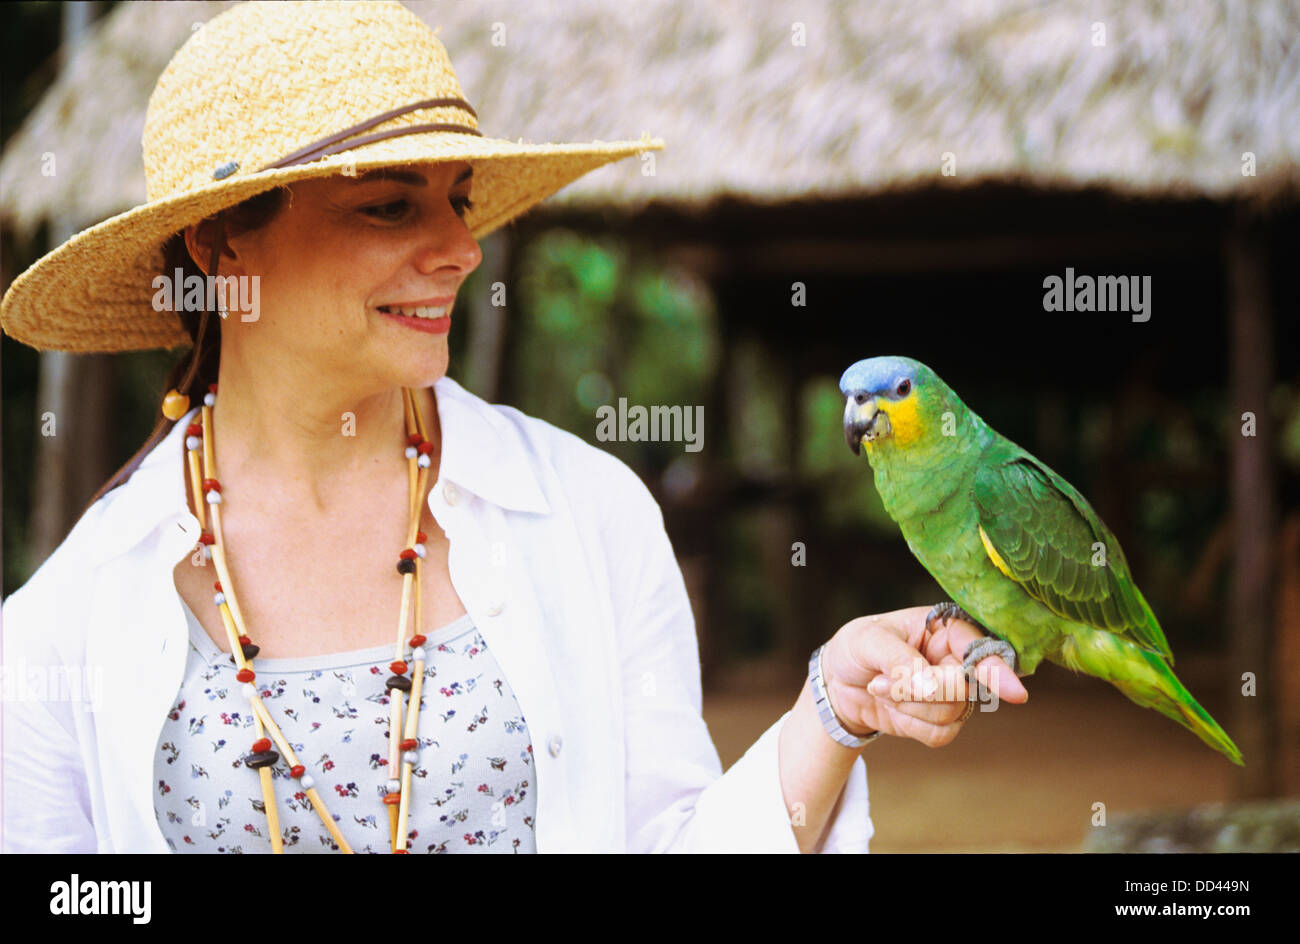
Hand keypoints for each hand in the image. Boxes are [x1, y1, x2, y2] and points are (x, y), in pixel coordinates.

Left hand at [819, 606, 1028, 746]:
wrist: (837, 680)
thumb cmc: (858, 647)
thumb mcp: (869, 641)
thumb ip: (900, 660)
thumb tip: (930, 686)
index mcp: (946, 629)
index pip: (981, 649)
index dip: (997, 670)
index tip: (1014, 691)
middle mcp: (957, 661)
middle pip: (964, 688)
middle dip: (919, 691)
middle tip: (881, 680)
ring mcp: (953, 693)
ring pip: (951, 713)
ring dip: (907, 706)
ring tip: (880, 688)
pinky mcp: (941, 720)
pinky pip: (940, 734)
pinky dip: (909, 724)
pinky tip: (891, 706)